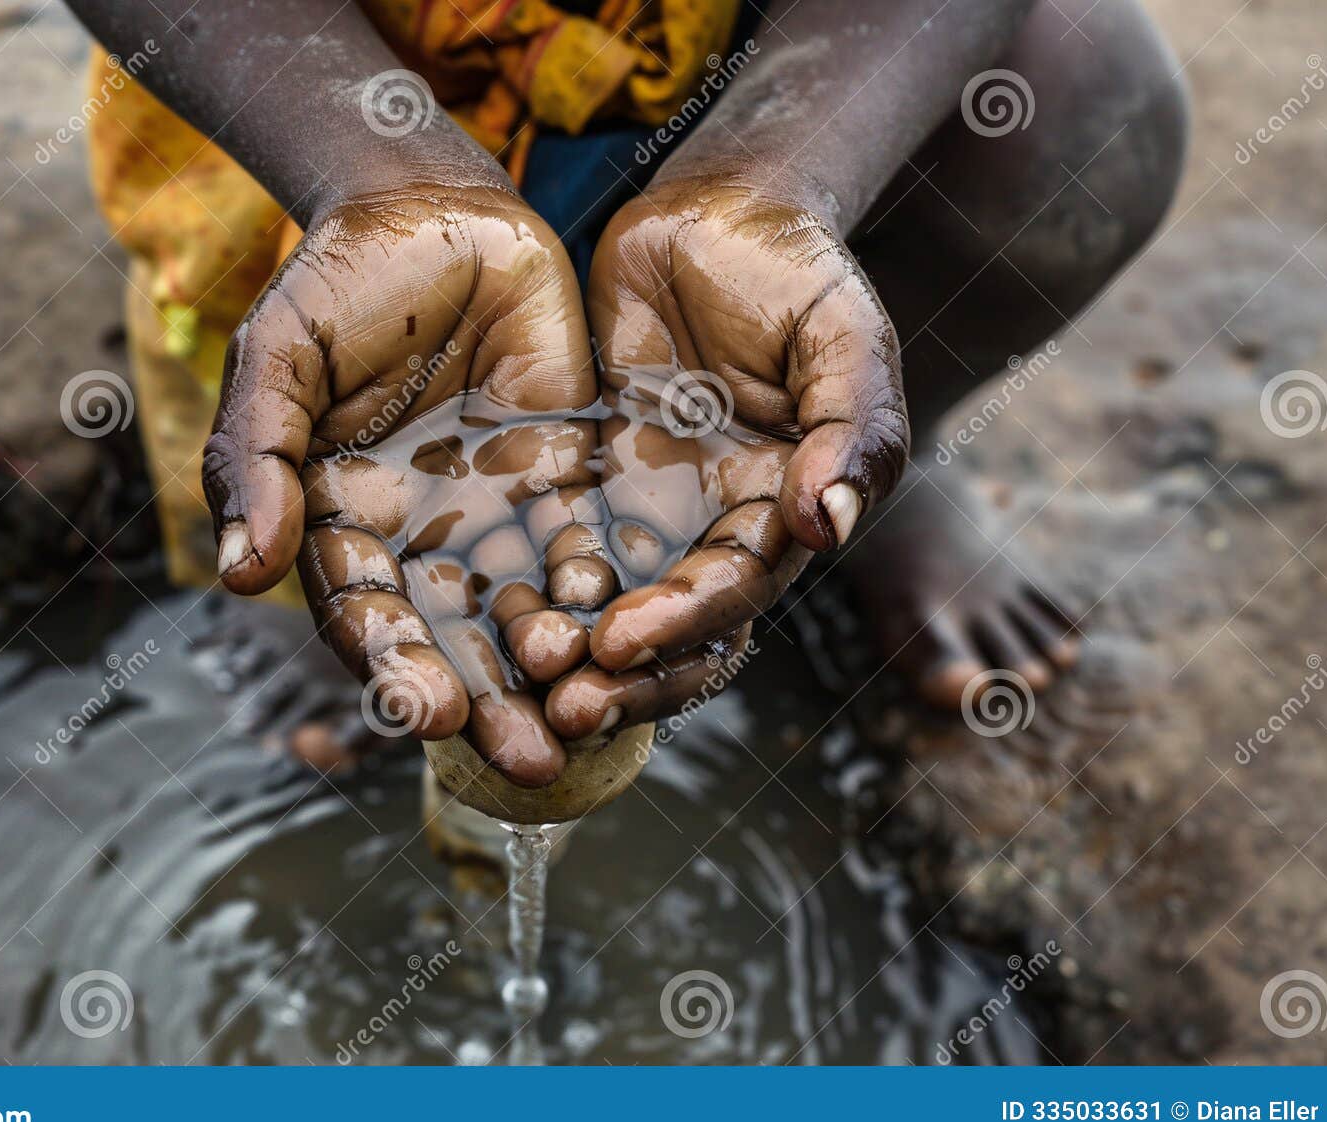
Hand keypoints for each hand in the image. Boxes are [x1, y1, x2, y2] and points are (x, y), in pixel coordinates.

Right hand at [204, 184, 613, 785]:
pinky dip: (602, 589)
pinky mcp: (560, 476)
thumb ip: (257, 461)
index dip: (396, 665)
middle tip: (528, 760)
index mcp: (341, 521)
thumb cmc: (340, 281)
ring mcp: (492, 509)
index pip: (367, 612)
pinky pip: (583, 543)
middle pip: (453, 634)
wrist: (434, 208)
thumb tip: (240, 573)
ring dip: (553, 667)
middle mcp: (419, 532)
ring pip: (524, 606)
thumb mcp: (279, 360)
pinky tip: (628, 630)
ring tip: (585, 721)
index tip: (430, 714)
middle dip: (489, 700)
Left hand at [547, 176, 908, 737]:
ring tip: (509, 676)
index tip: (619, 642)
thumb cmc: (794, 271)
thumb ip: (851, 431)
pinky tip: (475, 610)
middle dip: (620, 677)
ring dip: (563, 650)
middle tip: (559, 706)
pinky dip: (520, 584)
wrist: (712, 210)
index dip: (681, 626)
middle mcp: (706, 530)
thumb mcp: (844, 339)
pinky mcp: (578, 478)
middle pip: (665, 631)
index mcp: (776, 514)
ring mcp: (639, 508)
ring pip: (598, 605)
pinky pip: (544, 543)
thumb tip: (828, 527)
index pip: (731, 595)